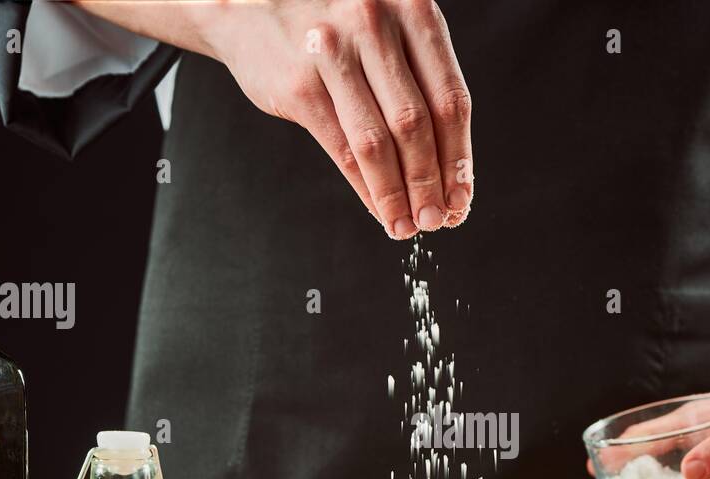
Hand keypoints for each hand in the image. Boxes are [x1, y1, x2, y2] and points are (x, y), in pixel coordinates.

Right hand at [200, 0, 473, 237]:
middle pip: (417, 124)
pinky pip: (343, 150)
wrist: (249, 5)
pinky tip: (379, 209)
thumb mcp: (386, 30)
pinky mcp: (299, 85)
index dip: (459, 158)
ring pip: (378, 143)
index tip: (461, 197)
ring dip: (398, 195)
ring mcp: (332, 52)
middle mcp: (374, 24)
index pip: (449, 100)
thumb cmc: (333, 25)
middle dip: (431, 183)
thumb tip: (450, 166)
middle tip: (437, 221)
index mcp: (412, 10)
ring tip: (408, 225)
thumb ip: (417, 78)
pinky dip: (366, 188)